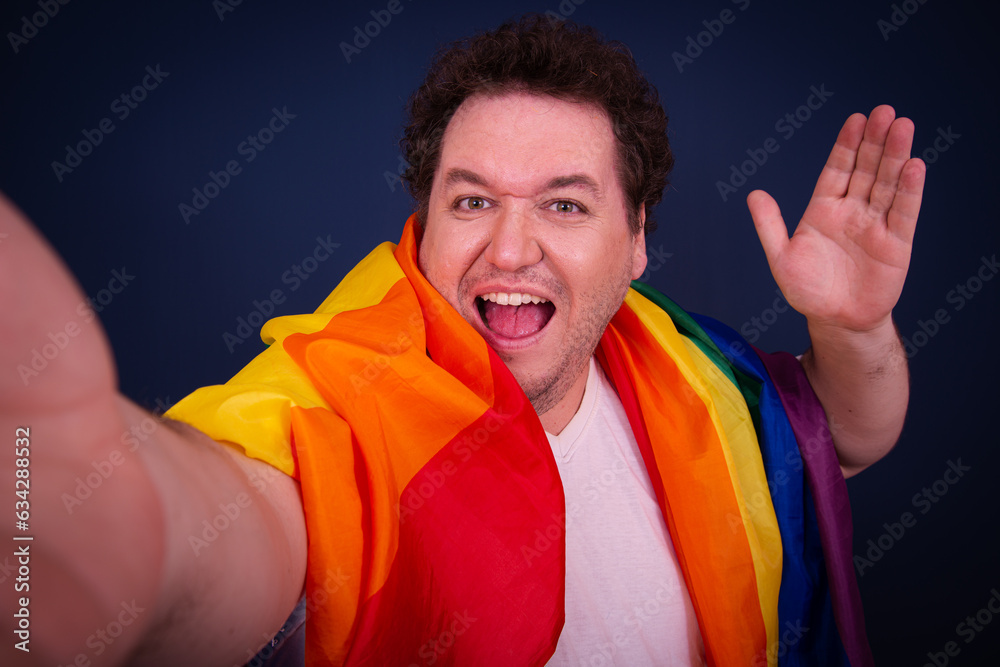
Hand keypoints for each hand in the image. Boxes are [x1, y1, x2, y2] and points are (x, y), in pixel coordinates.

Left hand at [747, 105, 925, 332]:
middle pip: (866, 169)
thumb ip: (770, 226)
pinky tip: (915, 166)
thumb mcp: (781, 258)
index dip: (847, 145)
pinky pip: (903, 213)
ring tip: (902, 127)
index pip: (838, 169)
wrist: (836, 321)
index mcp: (824, 210)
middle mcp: (852, 212)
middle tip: (884, 112)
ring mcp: (875, 225)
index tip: (856, 119)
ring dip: (895, 156)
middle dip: (875, 141)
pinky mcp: (896, 244)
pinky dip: (909, 190)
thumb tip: (754, 193)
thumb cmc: (808, 291)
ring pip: (887, 184)